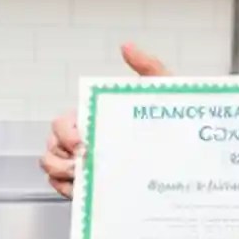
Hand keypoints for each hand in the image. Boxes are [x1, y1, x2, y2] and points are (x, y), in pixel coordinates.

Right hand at [39, 43, 171, 197]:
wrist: (188, 152)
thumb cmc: (171, 119)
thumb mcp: (162, 91)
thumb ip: (148, 65)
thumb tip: (127, 46)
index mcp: (92, 117)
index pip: (61, 123)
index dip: (64, 133)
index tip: (82, 142)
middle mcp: (82, 139)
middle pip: (50, 148)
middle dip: (60, 159)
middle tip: (83, 166)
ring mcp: (83, 163)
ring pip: (53, 170)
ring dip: (62, 177)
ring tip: (85, 179)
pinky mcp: (89, 184)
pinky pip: (65, 190)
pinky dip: (69, 192)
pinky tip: (87, 191)